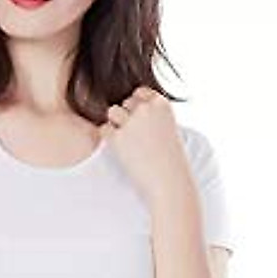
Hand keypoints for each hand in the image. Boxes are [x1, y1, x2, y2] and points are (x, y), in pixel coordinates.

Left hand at [100, 86, 193, 210]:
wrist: (169, 184)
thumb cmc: (172, 162)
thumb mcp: (170, 130)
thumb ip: (154, 116)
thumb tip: (134, 108)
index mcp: (162, 103)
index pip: (140, 93)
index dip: (139, 108)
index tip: (144, 126)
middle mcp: (146, 108)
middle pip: (126, 103)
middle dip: (128, 118)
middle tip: (138, 141)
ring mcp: (131, 122)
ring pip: (113, 112)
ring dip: (117, 126)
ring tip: (129, 146)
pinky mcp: (117, 138)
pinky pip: (105, 130)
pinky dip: (109, 140)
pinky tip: (123, 153)